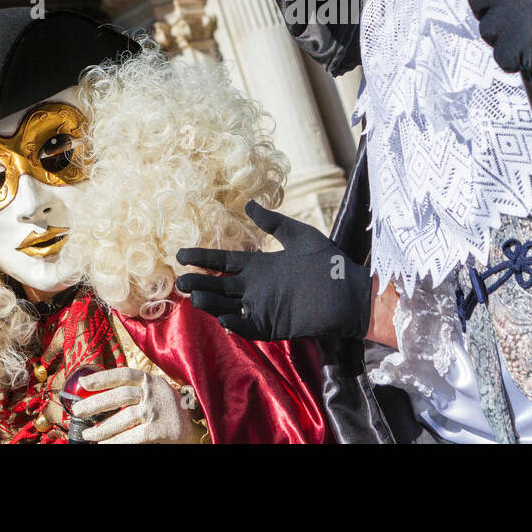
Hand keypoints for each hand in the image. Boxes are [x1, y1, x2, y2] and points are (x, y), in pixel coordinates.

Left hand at [72, 367, 200, 443]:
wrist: (196, 426)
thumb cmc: (169, 410)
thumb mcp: (154, 393)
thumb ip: (135, 392)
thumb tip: (100, 399)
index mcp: (150, 380)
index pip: (124, 374)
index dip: (102, 377)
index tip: (84, 383)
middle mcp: (154, 392)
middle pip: (120, 394)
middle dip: (95, 403)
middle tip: (77, 411)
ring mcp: (157, 410)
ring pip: (124, 417)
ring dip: (102, 428)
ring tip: (88, 434)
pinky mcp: (159, 430)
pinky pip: (132, 436)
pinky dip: (116, 441)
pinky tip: (104, 444)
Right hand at [175, 201, 372, 339]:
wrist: (351, 292)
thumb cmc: (328, 263)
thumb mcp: (299, 236)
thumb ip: (274, 223)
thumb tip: (249, 204)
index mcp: (259, 266)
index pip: (223, 262)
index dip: (201, 258)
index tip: (180, 255)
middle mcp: (256, 287)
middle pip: (219, 286)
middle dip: (199, 283)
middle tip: (181, 281)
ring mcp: (263, 308)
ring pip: (227, 307)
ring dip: (212, 303)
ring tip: (197, 297)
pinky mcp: (273, 326)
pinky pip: (248, 327)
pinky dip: (235, 324)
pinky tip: (224, 318)